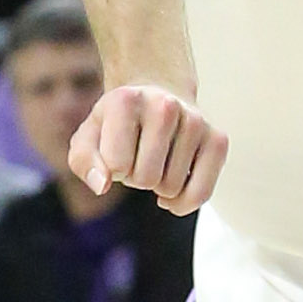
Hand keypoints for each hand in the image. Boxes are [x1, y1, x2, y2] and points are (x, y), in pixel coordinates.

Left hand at [70, 83, 224, 211]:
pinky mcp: (218, 139)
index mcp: (126, 100)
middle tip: (137, 157)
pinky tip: (172, 190)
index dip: (112, 170)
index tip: (114, 152)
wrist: (155, 98)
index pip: (117, 165)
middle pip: (146, 179)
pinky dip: (183, 203)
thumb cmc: (116, 125)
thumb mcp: (88, 138)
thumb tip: (102, 184)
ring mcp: (196, 120)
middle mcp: (165, 105)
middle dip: (135, 178)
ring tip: (156, 159)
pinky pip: (200, 194)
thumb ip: (84, 162)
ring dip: (157, 186)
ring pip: (171, 188)